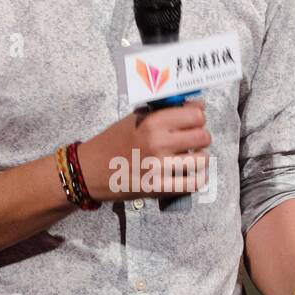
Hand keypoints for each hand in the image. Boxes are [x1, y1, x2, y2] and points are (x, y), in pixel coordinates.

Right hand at [76, 99, 210, 201]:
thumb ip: (162, 111)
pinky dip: (199, 177)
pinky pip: (195, 183)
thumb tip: (196, 106)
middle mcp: (159, 143)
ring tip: (191, 156)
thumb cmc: (113, 141)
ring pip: (203, 159)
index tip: (193, 120)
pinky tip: (193, 172)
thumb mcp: (134, 118)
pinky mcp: (160, 187)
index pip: (195, 115)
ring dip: (200, 156)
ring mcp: (161, 167)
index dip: (197, 117)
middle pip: (203, 136)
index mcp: (152, 122)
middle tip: (192, 138)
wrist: (91, 170)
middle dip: (201, 136)